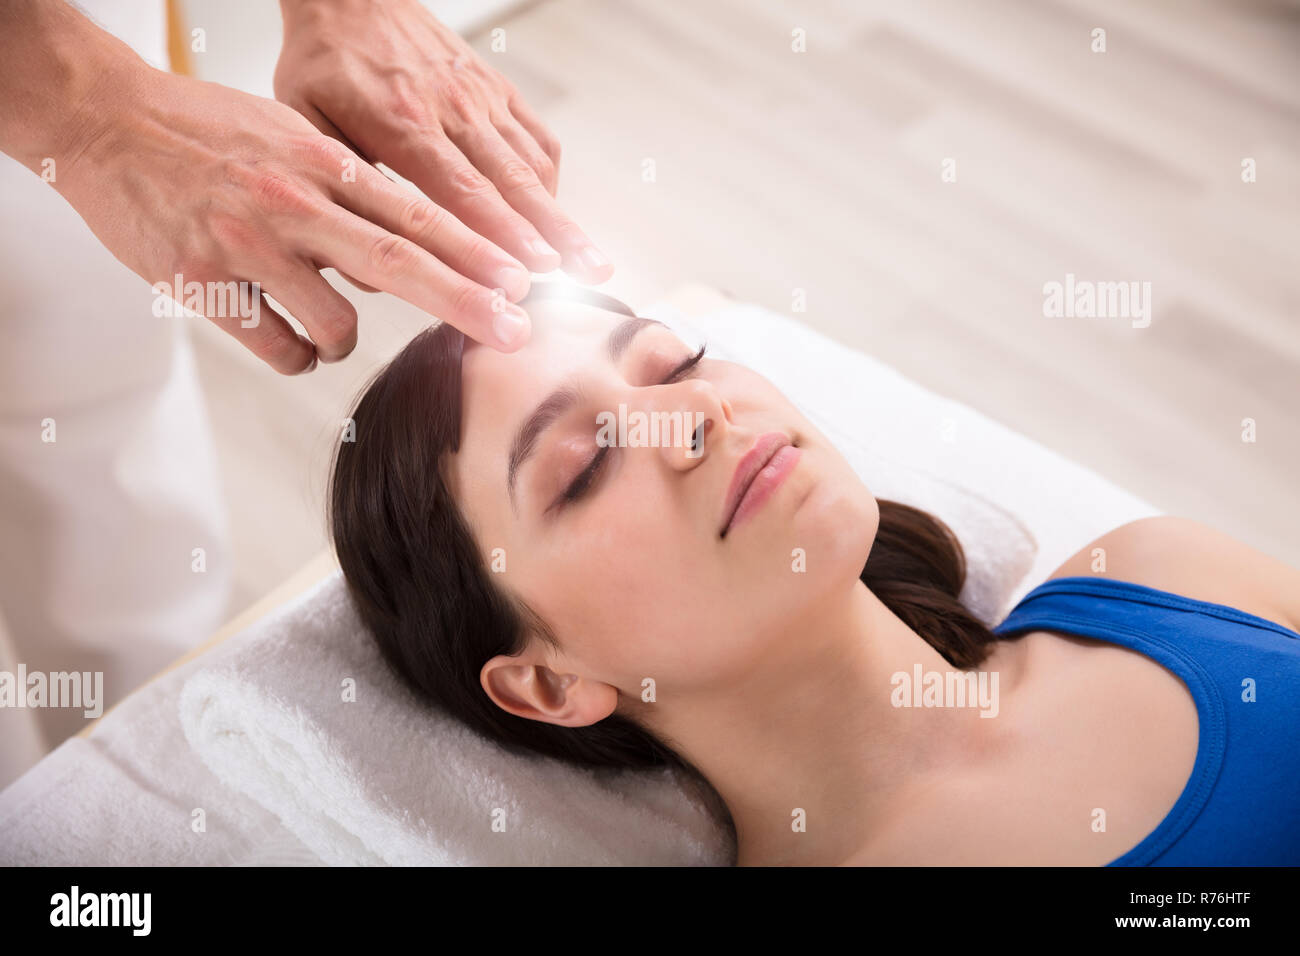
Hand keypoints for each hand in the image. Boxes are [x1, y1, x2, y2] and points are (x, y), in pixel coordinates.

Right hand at [53, 60, 541, 372]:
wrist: (104, 121)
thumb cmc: (203, 131)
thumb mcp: (290, 136)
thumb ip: (349, 186)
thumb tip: (407, 243)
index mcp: (320, 162)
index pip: (416, 215)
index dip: (476, 253)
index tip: (522, 282)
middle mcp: (292, 202)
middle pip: (400, 262)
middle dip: (467, 302)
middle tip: (514, 333)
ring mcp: (247, 244)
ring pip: (336, 323)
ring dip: (343, 339)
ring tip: (322, 325)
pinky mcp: (203, 283)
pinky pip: (278, 348)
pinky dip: (297, 356)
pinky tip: (287, 339)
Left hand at [274, 0, 612, 283]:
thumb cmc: (327, 63)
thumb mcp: (309, 125)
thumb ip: (339, 189)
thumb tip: (363, 263)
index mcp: (403, 123)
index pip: (463, 190)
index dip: (501, 234)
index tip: (530, 270)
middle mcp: (453, 109)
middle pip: (514, 183)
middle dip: (554, 234)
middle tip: (586, 274)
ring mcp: (481, 98)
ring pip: (533, 164)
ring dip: (563, 216)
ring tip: (589, 260)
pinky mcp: (498, 89)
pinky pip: (538, 136)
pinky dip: (552, 179)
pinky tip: (556, 213)